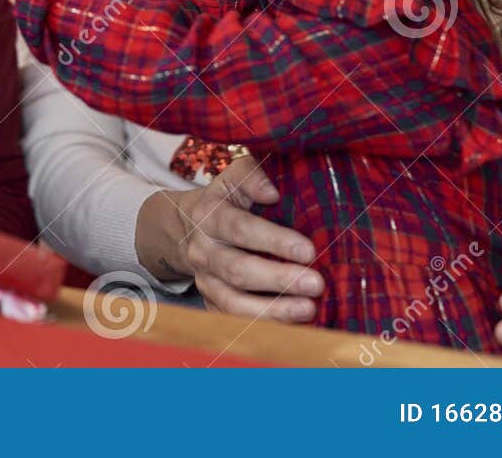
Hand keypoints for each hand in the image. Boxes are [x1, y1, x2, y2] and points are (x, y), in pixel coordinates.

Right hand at [135, 154, 324, 321]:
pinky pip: (233, 322)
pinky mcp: (210, 303)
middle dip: (278, 280)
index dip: (273, 240)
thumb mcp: (234, 177)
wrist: (185, 227)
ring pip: (233, 303)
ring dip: (272, 310)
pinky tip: (293, 325)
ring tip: (308, 309)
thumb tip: (273, 191)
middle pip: (237, 270)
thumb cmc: (225, 200)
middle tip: (316, 284)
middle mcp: (202, 251)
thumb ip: (253, 175)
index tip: (308, 250)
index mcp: (209, 216)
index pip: (240, 228)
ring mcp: (204, 281)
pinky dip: (262, 327)